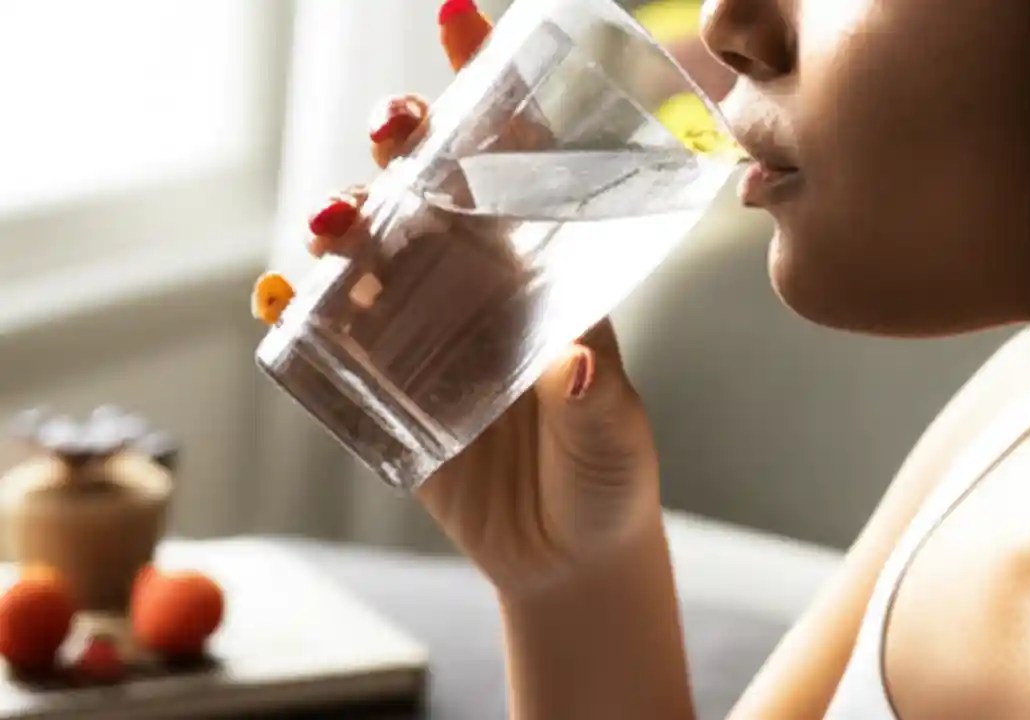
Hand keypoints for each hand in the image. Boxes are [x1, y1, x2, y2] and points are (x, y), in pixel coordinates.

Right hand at [305, 93, 662, 598]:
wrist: (566, 557)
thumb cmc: (607, 480)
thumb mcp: (613, 439)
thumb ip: (594, 404)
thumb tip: (574, 368)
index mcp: (541, 272)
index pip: (513, 166)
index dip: (485, 89)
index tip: (458, 17)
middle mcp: (478, 286)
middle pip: (426, 189)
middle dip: (399, 144)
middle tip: (391, 133)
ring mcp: (425, 329)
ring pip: (369, 247)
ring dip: (341, 219)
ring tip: (333, 225)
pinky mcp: (383, 382)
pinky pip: (327, 333)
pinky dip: (295, 309)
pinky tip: (280, 300)